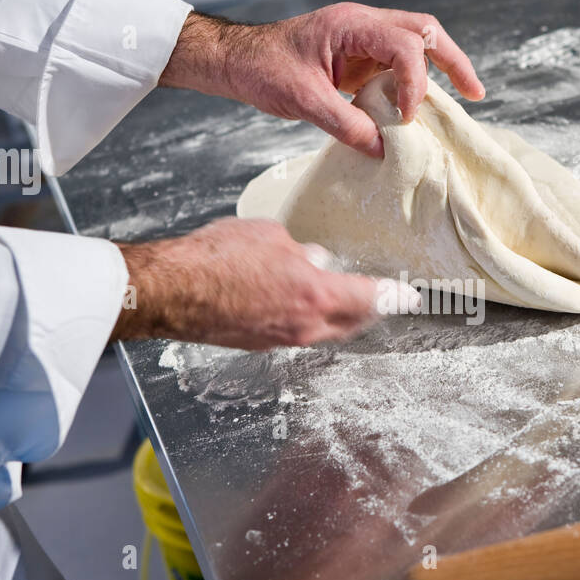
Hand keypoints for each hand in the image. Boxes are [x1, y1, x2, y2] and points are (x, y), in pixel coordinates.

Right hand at [111, 218, 416, 349]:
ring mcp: (281, 339)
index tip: (409, 298)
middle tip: (384, 301)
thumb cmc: (214, 259)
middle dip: (371, 311)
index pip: (371, 299)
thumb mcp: (269, 236)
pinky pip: (295, 332)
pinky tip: (298, 303)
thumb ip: (299, 251)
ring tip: (346, 302)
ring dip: (338, 317)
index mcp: (316, 295)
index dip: (394, 297)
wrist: (170, 291)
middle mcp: (304, 325)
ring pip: (324, 331)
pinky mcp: (258, 343)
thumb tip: (311, 258)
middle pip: (353, 323)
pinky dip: (307, 319)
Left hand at [158, 3, 485, 157]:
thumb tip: (382, 150)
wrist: (235, 60)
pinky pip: (396, 67)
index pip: (405, 45)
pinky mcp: (358, 59)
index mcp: (351, 24)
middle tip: (475, 92)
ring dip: (440, 70)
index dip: (416, 83)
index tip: (408, 119)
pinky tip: (419, 111)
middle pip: (425, 31)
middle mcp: (363, 25)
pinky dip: (414, 85)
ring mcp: (362, 41)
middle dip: (453, 60)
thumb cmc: (261, 68)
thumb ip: (345, 124)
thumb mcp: (302, 101)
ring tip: (464, 97)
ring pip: (416, 44)